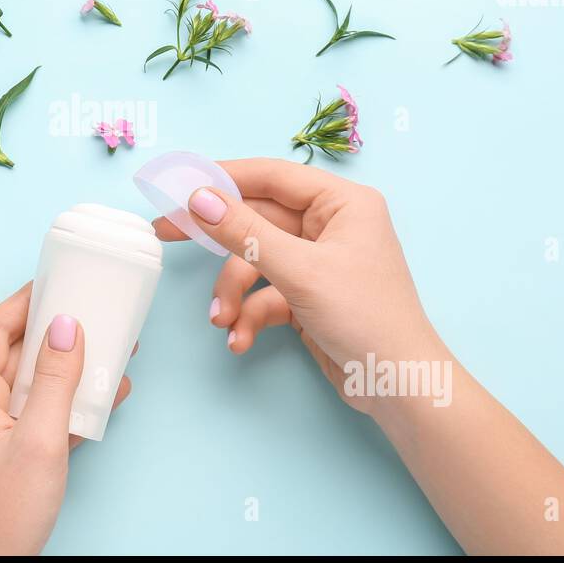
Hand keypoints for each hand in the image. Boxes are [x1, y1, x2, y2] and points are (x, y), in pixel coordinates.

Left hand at [0, 283, 132, 554]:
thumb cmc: (4, 512)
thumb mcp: (39, 439)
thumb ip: (54, 380)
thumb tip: (65, 326)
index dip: (24, 302)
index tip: (56, 281)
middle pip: (15, 352)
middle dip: (55, 331)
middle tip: (91, 310)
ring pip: (32, 383)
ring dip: (69, 367)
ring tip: (110, 350)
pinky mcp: (10, 453)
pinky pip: (40, 413)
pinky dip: (70, 402)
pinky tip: (105, 397)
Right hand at [152, 158, 444, 414]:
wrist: (399, 386)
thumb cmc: (364, 317)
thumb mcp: (298, 270)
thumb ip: (244, 231)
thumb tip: (198, 198)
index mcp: (342, 203)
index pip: (271, 176)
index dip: (221, 178)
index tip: (177, 185)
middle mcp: (331, 225)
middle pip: (257, 219)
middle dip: (217, 242)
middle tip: (164, 233)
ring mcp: (319, 262)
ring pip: (255, 262)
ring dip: (234, 293)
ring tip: (222, 321)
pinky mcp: (308, 297)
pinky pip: (265, 295)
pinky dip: (250, 316)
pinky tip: (241, 340)